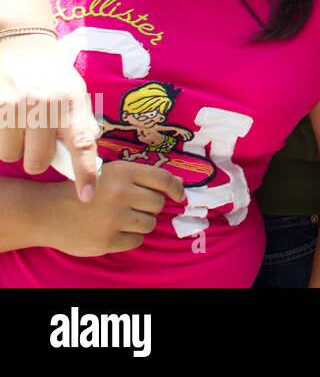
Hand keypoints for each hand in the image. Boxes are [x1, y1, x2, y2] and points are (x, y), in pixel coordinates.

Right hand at [0, 33, 100, 201]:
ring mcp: (13, 108)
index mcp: (70, 103)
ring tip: (20, 125)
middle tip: (37, 138)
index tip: (87, 196)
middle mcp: (43, 106)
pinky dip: (0, 137)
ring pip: (11, 156)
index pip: (81, 146)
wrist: (23, 44)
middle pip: (37, 162)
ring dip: (15, 147)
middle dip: (37, 157)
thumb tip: (87, 158)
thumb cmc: (53, 75)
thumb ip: (80, 125)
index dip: (84, 174)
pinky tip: (6, 119)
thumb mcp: (76, 94)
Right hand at [47, 160, 183, 256]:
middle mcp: (120, 193)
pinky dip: (129, 237)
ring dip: (141, 222)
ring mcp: (113, 218)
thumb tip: (179, 184)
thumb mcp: (111, 174)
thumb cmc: (85, 190)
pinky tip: (112, 230)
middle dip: (150, 206)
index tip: (179, 195)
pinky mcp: (107, 240)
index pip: (163, 179)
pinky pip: (136, 240)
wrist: (47, 212)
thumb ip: (144, 178)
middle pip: (158, 203)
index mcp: (122, 172)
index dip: (176, 188)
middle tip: (131, 206)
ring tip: (120, 218)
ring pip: (150, 223)